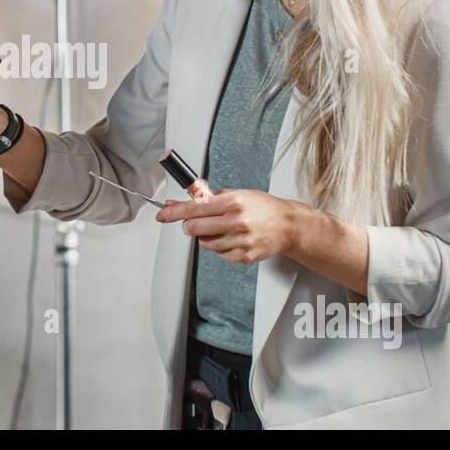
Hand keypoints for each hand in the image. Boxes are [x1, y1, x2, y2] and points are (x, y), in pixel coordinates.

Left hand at [153, 189, 304, 263]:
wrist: (287, 225)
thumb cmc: (262, 207)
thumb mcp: (238, 194)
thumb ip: (210, 198)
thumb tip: (182, 202)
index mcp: (233, 202)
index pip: (194, 208)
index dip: (174, 213)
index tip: (162, 215)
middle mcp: (236, 222)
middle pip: (194, 228)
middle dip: (190, 225)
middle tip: (195, 222)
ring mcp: (239, 241)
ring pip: (204, 243)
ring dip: (206, 236)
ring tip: (222, 229)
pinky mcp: (242, 256)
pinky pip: (218, 253)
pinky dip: (219, 246)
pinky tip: (232, 238)